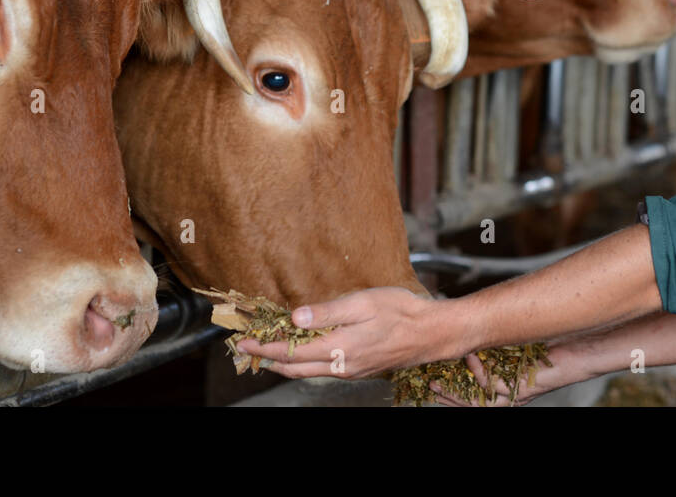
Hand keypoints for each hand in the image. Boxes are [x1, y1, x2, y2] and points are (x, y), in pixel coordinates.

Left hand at [236, 287, 448, 379]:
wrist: (432, 333)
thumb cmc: (402, 312)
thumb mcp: (364, 303)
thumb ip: (328, 312)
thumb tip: (295, 317)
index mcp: (339, 348)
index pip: (291, 351)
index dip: (265, 347)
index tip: (243, 341)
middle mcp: (342, 365)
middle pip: (295, 368)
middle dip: (268, 359)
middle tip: (248, 349)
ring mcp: (351, 370)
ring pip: (308, 372)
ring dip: (285, 363)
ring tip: (269, 352)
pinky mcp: (360, 369)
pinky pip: (323, 370)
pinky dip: (305, 363)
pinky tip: (304, 352)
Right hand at [431, 344, 581, 406]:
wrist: (580, 348)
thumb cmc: (548, 342)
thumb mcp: (513, 343)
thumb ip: (492, 341)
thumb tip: (470, 324)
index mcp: (503, 385)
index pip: (470, 393)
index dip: (450, 391)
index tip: (431, 380)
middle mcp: (508, 394)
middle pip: (471, 403)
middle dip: (448, 396)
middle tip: (429, 385)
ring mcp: (515, 394)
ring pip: (478, 401)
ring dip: (456, 392)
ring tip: (440, 379)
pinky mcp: (523, 389)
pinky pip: (493, 385)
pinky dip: (479, 371)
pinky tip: (471, 356)